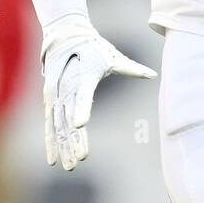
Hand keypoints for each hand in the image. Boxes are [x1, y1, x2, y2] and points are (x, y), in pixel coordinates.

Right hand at [41, 17, 155, 170]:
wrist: (66, 36)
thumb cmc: (93, 48)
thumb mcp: (112, 57)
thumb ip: (131, 68)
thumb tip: (153, 74)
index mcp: (81, 78)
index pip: (82, 96)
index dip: (81, 109)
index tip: (80, 124)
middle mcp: (65, 89)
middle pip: (68, 118)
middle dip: (73, 140)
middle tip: (80, 159)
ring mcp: (55, 96)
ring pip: (58, 126)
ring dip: (63, 146)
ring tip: (70, 166)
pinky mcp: (50, 102)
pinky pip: (50, 125)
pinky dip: (51, 142)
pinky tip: (54, 160)